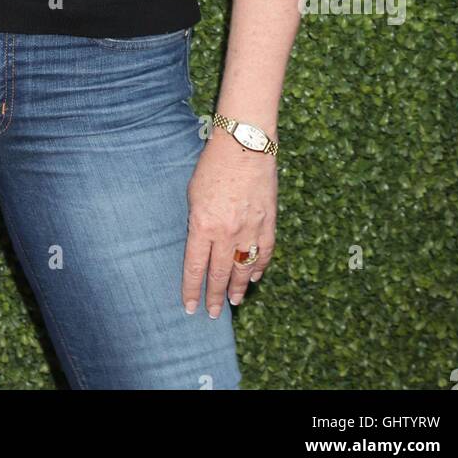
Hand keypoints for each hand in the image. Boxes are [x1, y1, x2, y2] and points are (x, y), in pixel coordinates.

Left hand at [182, 129, 276, 316]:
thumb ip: (197, 222)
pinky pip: (264, 253)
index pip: (195, 267)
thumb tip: (201, 244)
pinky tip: (253, 277)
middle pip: (219, 274)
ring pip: (244, 268)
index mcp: (203, 225)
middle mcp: (226, 232)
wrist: (245, 144)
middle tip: (213, 313)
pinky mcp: (268, 222)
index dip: (192, 290)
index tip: (190, 307)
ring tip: (233, 302)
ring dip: (238, 287)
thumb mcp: (193, 193)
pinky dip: (259, 267)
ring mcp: (250, 229)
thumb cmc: (213, 164)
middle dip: (215, 296)